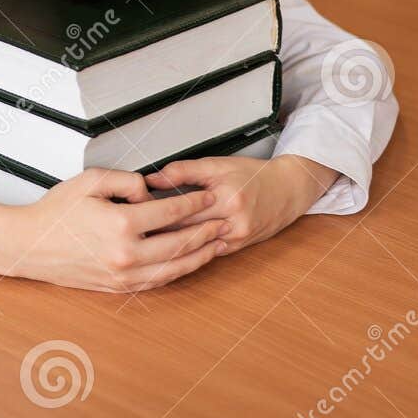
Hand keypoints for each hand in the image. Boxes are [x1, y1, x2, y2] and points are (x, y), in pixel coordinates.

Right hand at [0, 169, 230, 292]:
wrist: (30, 245)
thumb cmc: (55, 213)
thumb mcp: (89, 181)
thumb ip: (125, 180)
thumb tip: (149, 190)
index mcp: (121, 224)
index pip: (170, 212)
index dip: (193, 203)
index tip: (205, 197)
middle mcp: (126, 254)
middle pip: (180, 242)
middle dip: (205, 230)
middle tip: (221, 221)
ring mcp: (123, 274)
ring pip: (174, 267)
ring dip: (199, 255)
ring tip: (215, 244)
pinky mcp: (118, 286)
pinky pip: (158, 281)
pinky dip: (178, 272)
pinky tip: (188, 262)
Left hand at [145, 155, 336, 254]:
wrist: (287, 190)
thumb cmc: (253, 174)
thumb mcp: (217, 164)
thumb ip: (182, 171)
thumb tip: (152, 180)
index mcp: (226, 198)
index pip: (181, 210)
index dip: (154, 213)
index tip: (132, 213)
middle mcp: (233, 222)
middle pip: (185, 231)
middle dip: (156, 232)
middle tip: (129, 232)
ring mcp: (236, 238)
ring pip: (194, 245)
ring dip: (169, 245)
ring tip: (142, 243)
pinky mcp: (237, 248)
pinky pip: (206, 253)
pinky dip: (187, 251)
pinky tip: (167, 251)